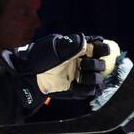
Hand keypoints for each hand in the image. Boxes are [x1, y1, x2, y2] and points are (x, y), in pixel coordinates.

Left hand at [3, 33, 121, 99]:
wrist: (30, 73)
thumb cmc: (41, 56)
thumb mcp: (54, 46)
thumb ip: (70, 44)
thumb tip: (85, 42)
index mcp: (81, 50)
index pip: (100, 48)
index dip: (103, 48)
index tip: (100, 49)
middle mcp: (83, 63)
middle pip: (102, 65)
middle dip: (96, 64)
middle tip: (83, 63)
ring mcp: (80, 77)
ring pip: (98, 79)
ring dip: (92, 77)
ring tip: (79, 75)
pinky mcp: (76, 90)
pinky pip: (88, 92)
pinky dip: (84, 89)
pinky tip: (73, 85)